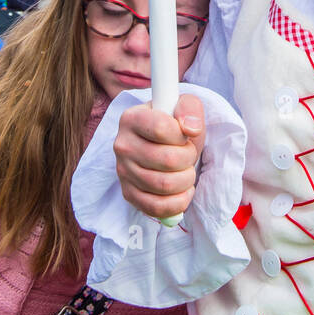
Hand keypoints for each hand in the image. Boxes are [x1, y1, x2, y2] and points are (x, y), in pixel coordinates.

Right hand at [113, 93, 205, 219]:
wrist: (164, 145)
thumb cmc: (175, 127)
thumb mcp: (185, 107)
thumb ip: (189, 108)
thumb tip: (191, 128)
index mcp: (131, 118)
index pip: (161, 129)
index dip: (181, 135)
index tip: (184, 135)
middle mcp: (122, 145)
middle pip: (167, 160)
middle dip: (189, 159)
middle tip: (189, 154)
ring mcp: (123, 171)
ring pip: (164, 185)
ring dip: (186, 180)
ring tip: (186, 171)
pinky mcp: (128, 193)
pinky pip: (156, 207)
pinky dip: (178, 202)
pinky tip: (184, 191)